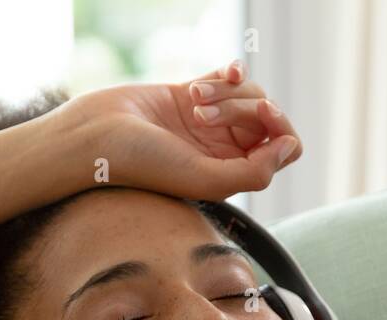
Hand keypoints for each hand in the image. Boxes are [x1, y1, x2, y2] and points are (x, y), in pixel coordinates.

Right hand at [52, 59, 302, 201]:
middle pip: (267, 118)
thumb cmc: (143, 163)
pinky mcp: (193, 95)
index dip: (282, 128)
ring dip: (226, 92)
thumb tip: (290, 147)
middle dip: (243, 108)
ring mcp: (210, 122)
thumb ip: (253, 173)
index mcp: (231, 175)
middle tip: (203, 116)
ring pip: (249, 94)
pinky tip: (210, 78)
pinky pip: (230, 77)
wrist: (96, 135)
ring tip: (192, 102)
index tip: (264, 114)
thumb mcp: (203, 178)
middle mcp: (224, 150)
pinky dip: (228, 73)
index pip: (283, 149)